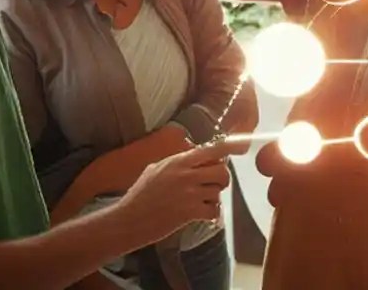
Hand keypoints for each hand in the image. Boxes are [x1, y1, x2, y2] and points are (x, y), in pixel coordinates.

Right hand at [116, 141, 235, 245]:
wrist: (128, 219)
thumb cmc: (139, 195)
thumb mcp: (154, 169)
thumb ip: (175, 161)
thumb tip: (191, 152)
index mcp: (178, 161)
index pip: (211, 149)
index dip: (228, 148)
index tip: (239, 148)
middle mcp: (186, 174)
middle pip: (222, 170)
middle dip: (222, 178)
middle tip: (213, 185)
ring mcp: (189, 193)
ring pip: (218, 191)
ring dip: (214, 197)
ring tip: (202, 201)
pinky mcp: (189, 212)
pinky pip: (214, 210)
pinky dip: (212, 213)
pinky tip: (202, 214)